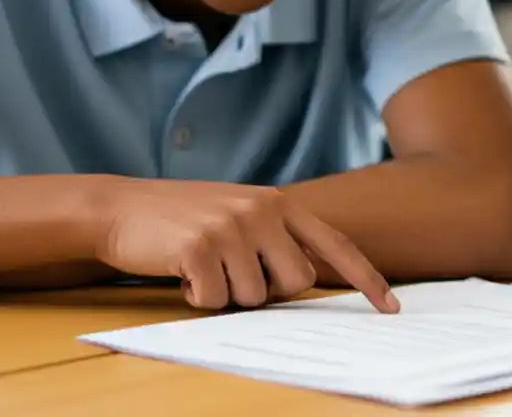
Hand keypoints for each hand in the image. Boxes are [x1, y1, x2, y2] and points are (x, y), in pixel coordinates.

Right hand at [87, 176, 398, 313]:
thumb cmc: (183, 219)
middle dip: (267, 291)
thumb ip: (276, 236)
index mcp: (278, 203)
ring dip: (226, 294)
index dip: (365, 279)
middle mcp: (261, 210)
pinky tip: (182, 271)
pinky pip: (215, 300)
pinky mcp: (199, 247)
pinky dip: (197, 297)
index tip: (390, 307)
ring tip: (201, 265)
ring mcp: (231, 227)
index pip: (335, 245)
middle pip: (294, 283)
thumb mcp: (239, 213)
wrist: (121, 207)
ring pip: (253, 298)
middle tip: (232, 271)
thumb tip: (306, 280)